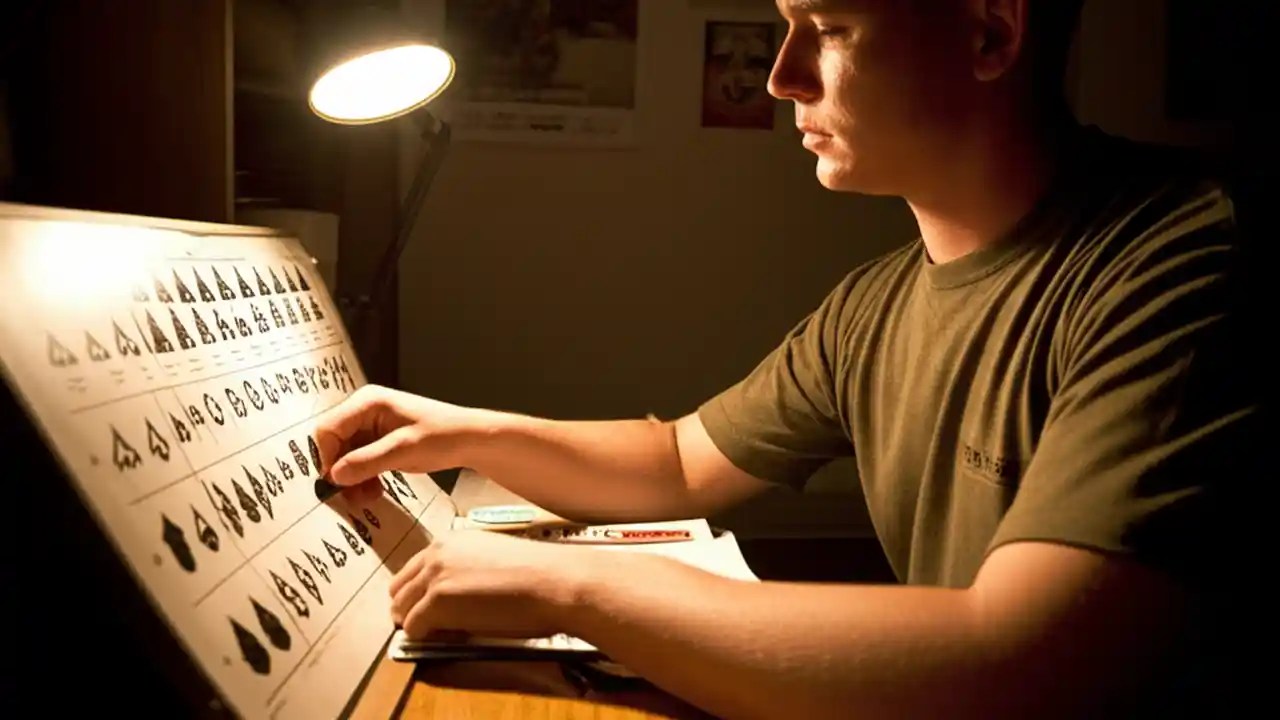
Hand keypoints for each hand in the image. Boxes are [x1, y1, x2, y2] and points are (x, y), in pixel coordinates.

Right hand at [313, 384, 480, 501]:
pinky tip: (374, 491)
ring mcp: (371, 426)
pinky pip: (360, 460)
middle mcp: (364, 410)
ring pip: (346, 455)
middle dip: (341, 471)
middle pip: (334, 443)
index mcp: (367, 402)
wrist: (470, 440)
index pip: (328, 429)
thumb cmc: (442, 437)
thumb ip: (367, 461)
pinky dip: (363, 476)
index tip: (337, 483)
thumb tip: (334, 476)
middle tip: (352, 497)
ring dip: (352, 478)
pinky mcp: (379, 441)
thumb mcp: (403, 450)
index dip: (326, 457)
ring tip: (367, 497)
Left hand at [390, 530, 588, 639]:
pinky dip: (424, 638)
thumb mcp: (493, 560)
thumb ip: (467, 570)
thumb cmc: (538, 573)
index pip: (415, 568)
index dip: (418, 591)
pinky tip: (444, 640)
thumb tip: (460, 594)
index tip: (427, 606)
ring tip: (433, 636)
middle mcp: (437, 553)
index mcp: (451, 540)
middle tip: (424, 626)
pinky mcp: (437, 603)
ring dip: (414, 624)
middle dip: (407, 608)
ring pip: (401, 608)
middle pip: (399, 587)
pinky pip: (414, 627)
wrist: (553, 582)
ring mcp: (434, 577)